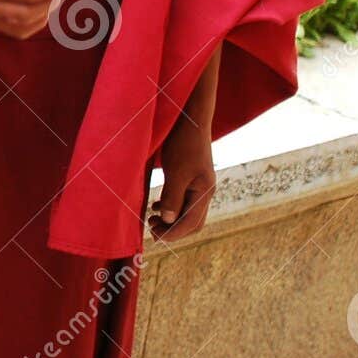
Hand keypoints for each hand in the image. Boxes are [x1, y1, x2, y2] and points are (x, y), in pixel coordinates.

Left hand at [150, 110, 215, 240]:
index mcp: (204, 192)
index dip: (173, 234)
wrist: (190, 120)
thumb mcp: (176, 171)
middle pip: (192, 222)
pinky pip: (183, 201)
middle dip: (173, 231)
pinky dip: (171, 207)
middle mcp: (205, 192)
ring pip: (188, 213)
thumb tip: (169, 220)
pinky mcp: (191, 178)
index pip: (190, 224)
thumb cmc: (183, 144)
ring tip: (152, 220)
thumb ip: (173, 197)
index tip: (155, 237)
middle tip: (152, 231)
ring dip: (171, 220)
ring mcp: (199, 186)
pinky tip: (157, 206)